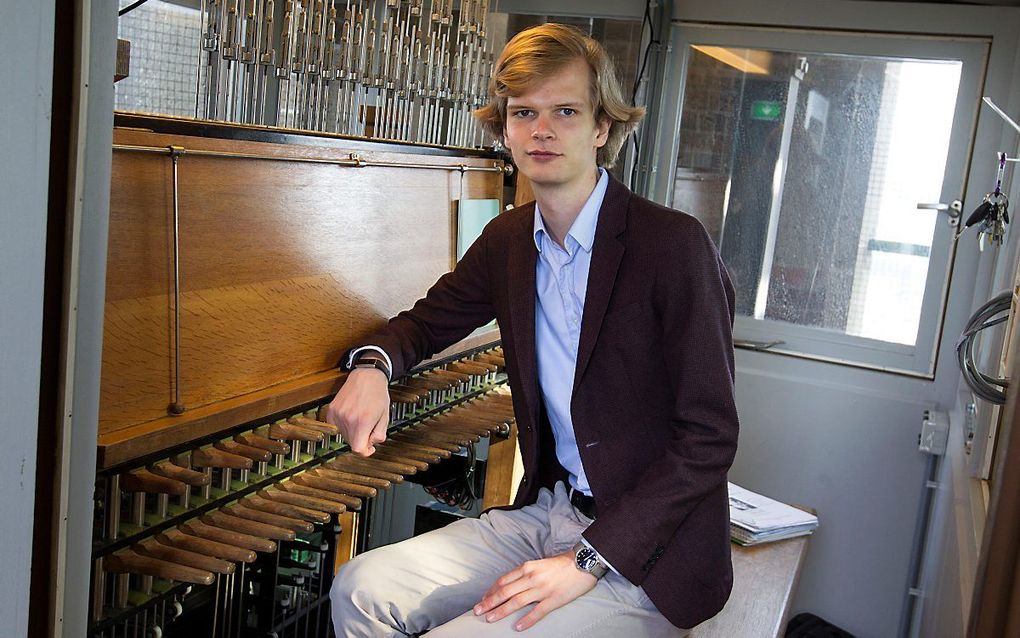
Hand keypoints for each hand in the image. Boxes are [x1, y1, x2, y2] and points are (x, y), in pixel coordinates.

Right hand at [323, 366, 389, 455]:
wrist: (367, 376)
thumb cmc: (377, 394)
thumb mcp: (385, 417)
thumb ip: (379, 435)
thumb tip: (370, 445)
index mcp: (363, 421)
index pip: (358, 449)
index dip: (365, 452)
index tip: (370, 449)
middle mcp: (348, 418)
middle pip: (351, 442)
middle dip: (361, 439)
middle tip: (369, 426)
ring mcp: (338, 414)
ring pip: (344, 435)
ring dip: (353, 432)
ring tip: (360, 417)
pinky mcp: (332, 410)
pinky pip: (336, 426)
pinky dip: (344, 425)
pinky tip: (352, 416)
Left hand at [473, 550, 596, 631]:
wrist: (583, 562)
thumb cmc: (562, 563)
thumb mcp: (540, 563)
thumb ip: (526, 572)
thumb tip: (512, 583)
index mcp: (527, 567)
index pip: (503, 581)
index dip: (491, 591)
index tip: (483, 599)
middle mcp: (532, 577)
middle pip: (505, 592)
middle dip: (490, 602)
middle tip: (478, 611)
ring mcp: (542, 589)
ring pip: (516, 602)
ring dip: (501, 611)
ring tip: (490, 619)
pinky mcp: (554, 599)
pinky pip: (537, 612)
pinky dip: (526, 620)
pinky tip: (517, 627)